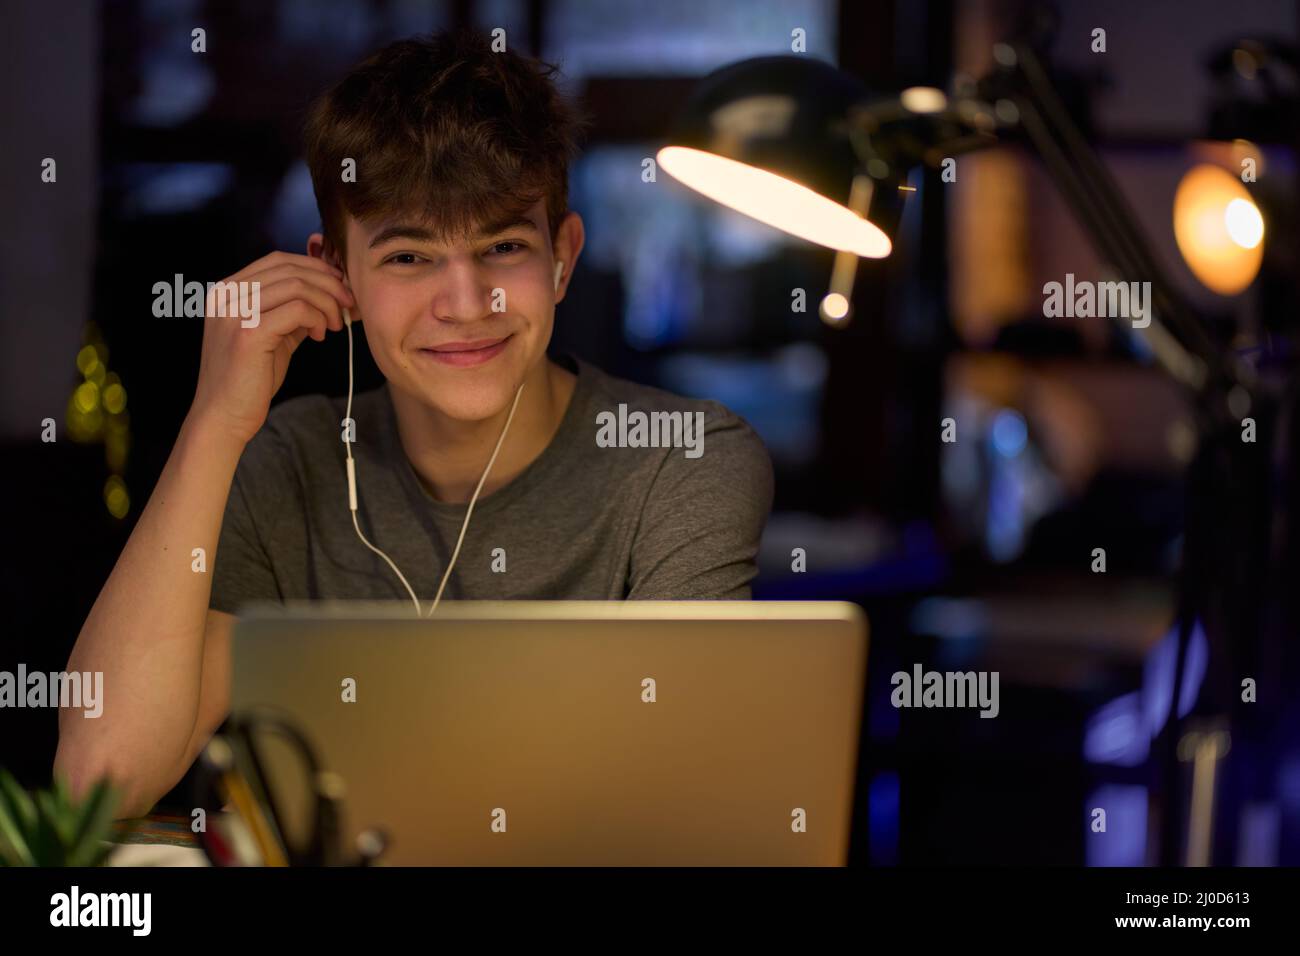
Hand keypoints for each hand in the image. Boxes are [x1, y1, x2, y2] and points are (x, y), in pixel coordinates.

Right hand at [189, 251, 353, 445]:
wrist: (223, 416)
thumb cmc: (249, 379)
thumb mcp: (273, 335)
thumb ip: (292, 311)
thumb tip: (330, 293)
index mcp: (227, 290)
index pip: (278, 260)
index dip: (315, 267)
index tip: (340, 286)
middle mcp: (226, 295)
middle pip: (291, 269)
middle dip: (329, 283)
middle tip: (348, 304)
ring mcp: (234, 312)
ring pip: (297, 286)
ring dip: (327, 303)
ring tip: (335, 324)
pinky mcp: (248, 333)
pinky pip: (297, 310)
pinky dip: (318, 318)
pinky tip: (321, 335)